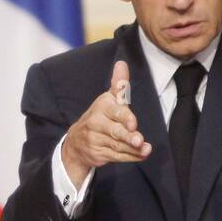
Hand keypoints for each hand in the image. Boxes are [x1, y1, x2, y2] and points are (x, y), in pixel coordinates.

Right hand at [60, 60, 151, 188]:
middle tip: (139, 140)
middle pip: (115, 131)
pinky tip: (141, 155)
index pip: (114, 112)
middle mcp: (96, 123)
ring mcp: (96, 140)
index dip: (124, 117)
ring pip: (118, 145)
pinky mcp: (98, 153)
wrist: (76, 142)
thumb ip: (119, 85)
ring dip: (133, 149)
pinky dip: (130, 157)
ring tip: (145, 149)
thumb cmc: (100, 117)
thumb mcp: (108, 100)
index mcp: (101, 107)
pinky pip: (116, 156)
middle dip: (127, 136)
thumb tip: (122, 63)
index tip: (133, 123)